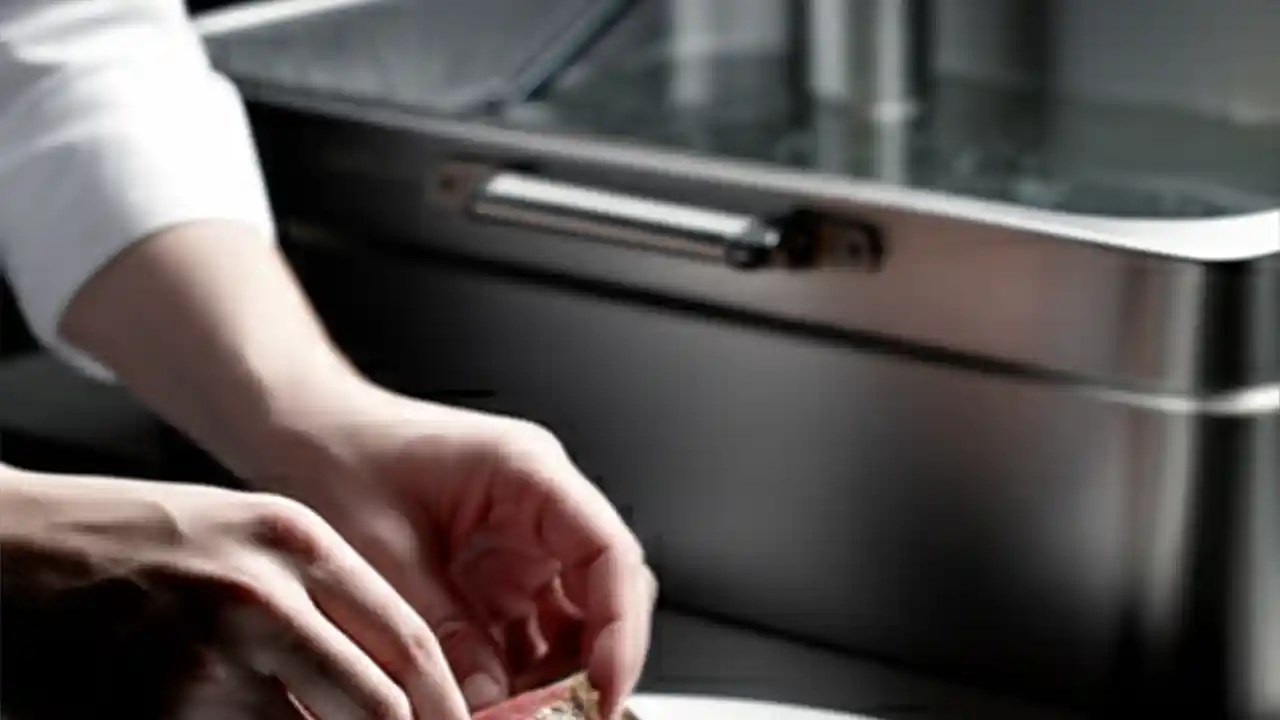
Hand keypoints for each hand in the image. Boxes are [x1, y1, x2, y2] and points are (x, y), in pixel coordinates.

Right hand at [0, 471, 472, 719]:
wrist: (1, 547)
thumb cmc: (125, 543)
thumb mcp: (242, 537)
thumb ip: (321, 602)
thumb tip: (394, 690)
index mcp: (293, 542)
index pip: (411, 645)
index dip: (446, 710)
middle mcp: (257, 598)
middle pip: (379, 712)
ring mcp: (196, 666)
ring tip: (266, 713)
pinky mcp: (142, 718)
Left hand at [250, 384, 657, 719]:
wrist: (305, 432)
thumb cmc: (340, 457)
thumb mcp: (385, 552)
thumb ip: (442, 629)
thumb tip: (489, 701)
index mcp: (527, 473)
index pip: (607, 552)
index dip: (620, 626)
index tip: (606, 687)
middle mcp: (540, 504)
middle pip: (605, 590)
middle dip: (596, 660)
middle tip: (575, 715)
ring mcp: (523, 538)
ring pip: (575, 618)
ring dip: (558, 672)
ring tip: (524, 714)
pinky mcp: (500, 569)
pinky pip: (533, 629)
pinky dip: (522, 670)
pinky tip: (497, 701)